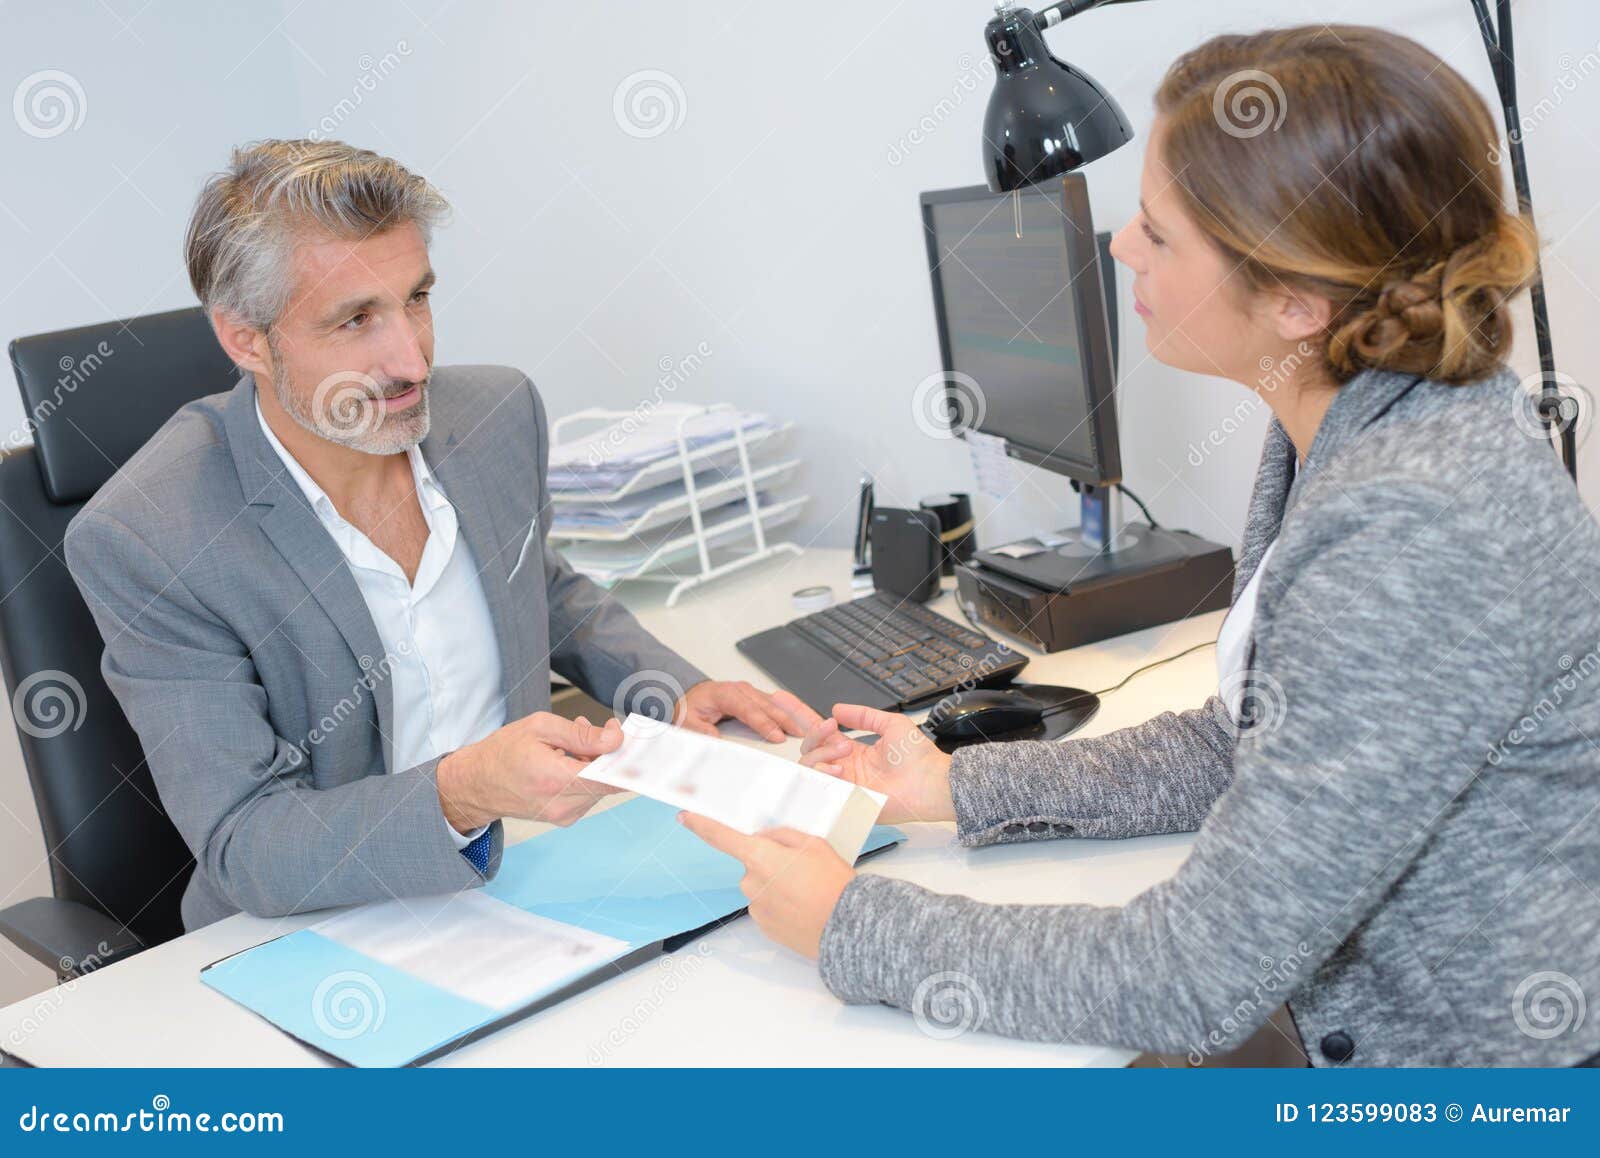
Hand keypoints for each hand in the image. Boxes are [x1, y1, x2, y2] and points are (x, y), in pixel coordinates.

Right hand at [437, 713, 624, 831]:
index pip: (608, 777)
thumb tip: (615, 738)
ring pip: (600, 787)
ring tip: (572, 743)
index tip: (635, 742)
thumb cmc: (502, 753)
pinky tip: (569, 760)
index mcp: (554, 779)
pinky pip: (589, 794)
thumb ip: (582, 735)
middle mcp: (561, 804)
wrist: (475, 784)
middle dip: (609, 754)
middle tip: (598, 729)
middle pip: (608, 781)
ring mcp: (563, 815)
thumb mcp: (540, 728)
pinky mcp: (564, 818)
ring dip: (596, 764)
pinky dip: (586, 776)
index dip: (627, 759)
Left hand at [673, 680, 814, 743]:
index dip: (764, 723)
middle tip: (797, 734)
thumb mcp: (689, 722)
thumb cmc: (691, 708)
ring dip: (787, 716)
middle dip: (783, 720)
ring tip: (801, 730)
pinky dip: (784, 712)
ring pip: (771, 703)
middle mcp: (739, 690)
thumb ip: (702, 731)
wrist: (690, 698)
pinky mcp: (753, 696)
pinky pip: (771, 703)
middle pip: (765, 705)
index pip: (748, 709)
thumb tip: (716, 739)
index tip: (776, 736)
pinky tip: (794, 721)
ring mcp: (748, 691)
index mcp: (724, 694)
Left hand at [677, 812, 853, 958]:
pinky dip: (781, 904)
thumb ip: (782, 836)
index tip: (685, 817)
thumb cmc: (833, 884)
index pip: (721, 836)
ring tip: (808, 890)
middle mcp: (751, 883)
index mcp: (760, 857)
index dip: (700, 824)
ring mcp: (756, 908)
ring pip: (761, 886)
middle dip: (770, 861)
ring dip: (777, 884)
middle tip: (801, 867)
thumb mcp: (813, 843)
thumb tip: (765, 838)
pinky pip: (767, 906)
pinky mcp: (765, 927)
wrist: (847, 927)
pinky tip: (803, 905)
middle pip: (752, 863)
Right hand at [799, 703, 954, 824]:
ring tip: (845, 749)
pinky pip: (819, 785)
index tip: (781, 698)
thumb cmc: (918, 757)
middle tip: (832, 728)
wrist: (930, 781)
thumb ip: (863, 716)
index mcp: (853, 750)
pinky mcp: (846, 799)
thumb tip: (837, 709)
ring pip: (809, 765)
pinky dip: (824, 772)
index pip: (819, 731)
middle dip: (815, 735)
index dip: (799, 714)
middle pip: (809, 748)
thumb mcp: (890, 724)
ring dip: (821, 752)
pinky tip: (840, 768)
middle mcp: (844, 766)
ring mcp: (843, 783)